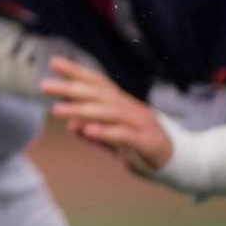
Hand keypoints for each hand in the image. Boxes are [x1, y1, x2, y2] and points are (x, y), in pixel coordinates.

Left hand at [44, 56, 172, 173]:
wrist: (182, 163)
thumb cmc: (144, 147)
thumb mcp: (114, 139)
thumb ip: (93, 132)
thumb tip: (71, 126)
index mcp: (123, 104)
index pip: (98, 83)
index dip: (77, 72)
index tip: (54, 62)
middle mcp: (131, 108)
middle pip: (99, 94)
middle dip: (71, 88)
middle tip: (44, 85)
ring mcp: (141, 123)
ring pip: (109, 112)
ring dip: (82, 110)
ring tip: (57, 111)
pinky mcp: (148, 141)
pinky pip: (124, 135)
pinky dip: (105, 132)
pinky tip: (87, 131)